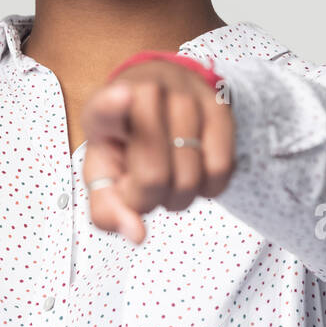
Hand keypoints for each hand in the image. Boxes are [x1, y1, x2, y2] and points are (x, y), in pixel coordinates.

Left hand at [81, 59, 234, 244]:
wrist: (156, 99)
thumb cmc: (123, 143)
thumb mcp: (103, 174)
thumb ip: (108, 209)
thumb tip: (138, 234)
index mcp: (103, 109)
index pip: (106, 106)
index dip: (113, 104)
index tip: (123, 96)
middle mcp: (146, 92)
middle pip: (154, 176)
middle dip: (148, 200)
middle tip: (142, 185)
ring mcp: (186, 96)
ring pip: (190, 178)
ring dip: (177, 198)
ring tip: (168, 177)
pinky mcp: (219, 106)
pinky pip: (221, 169)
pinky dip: (208, 188)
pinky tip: (194, 173)